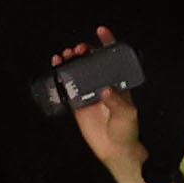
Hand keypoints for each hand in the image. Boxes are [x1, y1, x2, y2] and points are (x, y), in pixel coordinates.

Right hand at [54, 29, 142, 171]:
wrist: (115, 151)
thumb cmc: (126, 131)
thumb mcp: (127, 114)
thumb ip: (117, 101)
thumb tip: (105, 90)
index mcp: (118, 83)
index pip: (113, 58)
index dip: (107, 43)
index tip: (101, 31)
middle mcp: (103, 84)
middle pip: (92, 61)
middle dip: (84, 50)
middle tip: (78, 49)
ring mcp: (89, 93)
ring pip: (78, 71)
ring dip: (71, 60)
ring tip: (64, 55)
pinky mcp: (77, 104)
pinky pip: (67, 87)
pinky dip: (61, 76)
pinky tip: (56, 67)